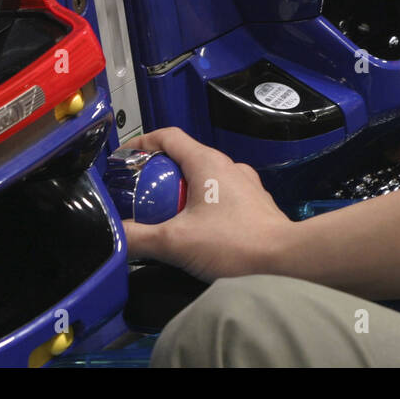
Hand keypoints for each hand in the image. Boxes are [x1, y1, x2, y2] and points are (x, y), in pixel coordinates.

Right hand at [121, 128, 294, 281]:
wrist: (285, 261)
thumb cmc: (234, 244)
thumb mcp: (176, 242)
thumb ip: (139, 238)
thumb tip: (114, 236)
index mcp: (206, 163)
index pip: (167, 136)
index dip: (141, 144)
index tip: (124, 160)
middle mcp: (227, 167)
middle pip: (184, 158)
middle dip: (158, 173)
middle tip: (140, 194)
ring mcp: (244, 185)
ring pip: (204, 177)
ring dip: (181, 190)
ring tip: (165, 214)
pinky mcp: (254, 205)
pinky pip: (220, 195)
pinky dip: (202, 204)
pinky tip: (196, 230)